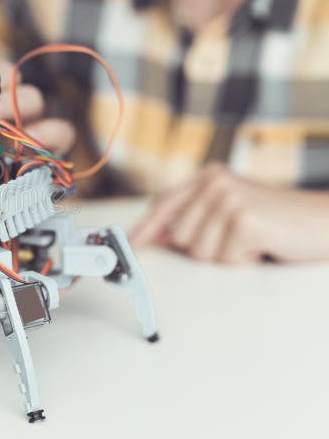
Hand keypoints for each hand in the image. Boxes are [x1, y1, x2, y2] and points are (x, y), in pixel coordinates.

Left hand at [131, 163, 328, 263]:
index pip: (164, 204)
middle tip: (235, 238)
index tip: (130, 246)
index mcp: (208, 177)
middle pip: (178, 236)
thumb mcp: (229, 212)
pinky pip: (225, 259)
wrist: (323, 221)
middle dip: (204, 247)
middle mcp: (215, 183)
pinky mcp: (245, 220)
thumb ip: (194, 219)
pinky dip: (244, 261)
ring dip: (225, 256)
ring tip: (250, 241)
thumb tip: (157, 237)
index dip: (145, 228)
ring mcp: (229, 199)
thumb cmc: (277, 220)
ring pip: (199, 252)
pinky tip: (261, 245)